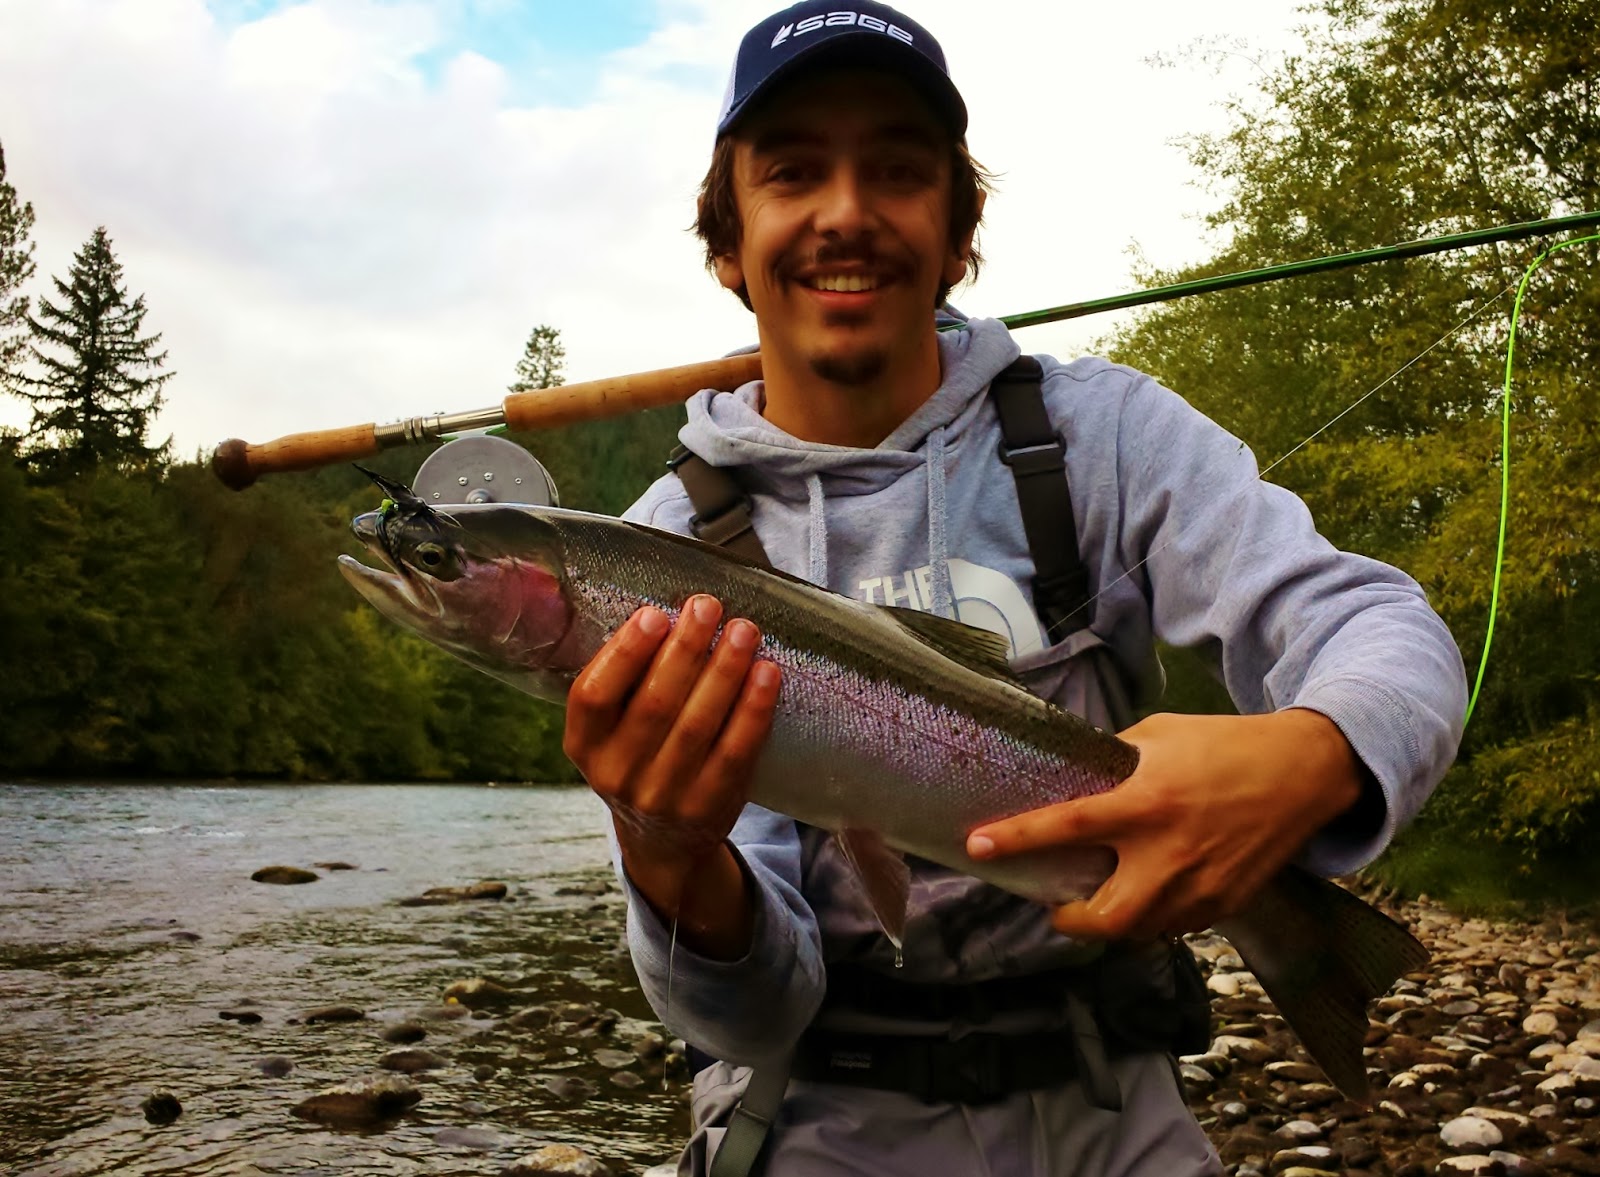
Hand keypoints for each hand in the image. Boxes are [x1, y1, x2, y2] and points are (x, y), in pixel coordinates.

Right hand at [564, 594, 780, 955]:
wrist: (662, 838)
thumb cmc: (639, 756)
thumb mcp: (611, 728)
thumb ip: (626, 679)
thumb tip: (670, 609)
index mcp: (584, 744)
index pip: (593, 696)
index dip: (624, 654)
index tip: (655, 615)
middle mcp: (617, 774)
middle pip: (654, 703)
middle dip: (686, 649)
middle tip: (708, 606)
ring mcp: (663, 797)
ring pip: (698, 725)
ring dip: (725, 670)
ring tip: (743, 630)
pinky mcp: (708, 808)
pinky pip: (736, 752)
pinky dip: (754, 709)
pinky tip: (766, 673)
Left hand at [965, 709, 1365, 940]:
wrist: (1304, 771)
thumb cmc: (1224, 744)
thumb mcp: (1159, 734)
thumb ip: (1114, 763)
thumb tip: (1076, 780)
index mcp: (1147, 802)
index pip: (1068, 826)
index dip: (1018, 838)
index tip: (979, 845)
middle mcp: (1170, 854)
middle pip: (1105, 918)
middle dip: (1069, 921)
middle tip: (1056, 906)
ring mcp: (1201, 886)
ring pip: (1139, 931)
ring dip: (1110, 922)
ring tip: (1098, 899)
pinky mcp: (1225, 904)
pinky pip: (1174, 927)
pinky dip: (1150, 919)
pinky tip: (1145, 894)